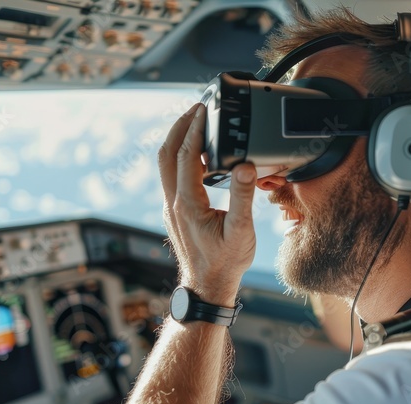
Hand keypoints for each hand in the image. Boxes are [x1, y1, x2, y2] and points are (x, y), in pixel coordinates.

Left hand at [158, 103, 256, 306]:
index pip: (186, 156)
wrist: (207, 287)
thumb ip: (243, 196)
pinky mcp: (176, 211)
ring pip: (165, 165)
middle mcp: (174, 202)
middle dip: (179, 127)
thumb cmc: (225, 263)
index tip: (204, 110)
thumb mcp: (241, 230)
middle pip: (166, 154)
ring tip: (195, 124)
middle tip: (195, 108)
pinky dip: (180, 157)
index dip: (195, 130)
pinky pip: (171, 176)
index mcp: (188, 204)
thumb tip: (245, 166)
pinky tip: (196, 155)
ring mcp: (172, 207)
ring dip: (177, 141)